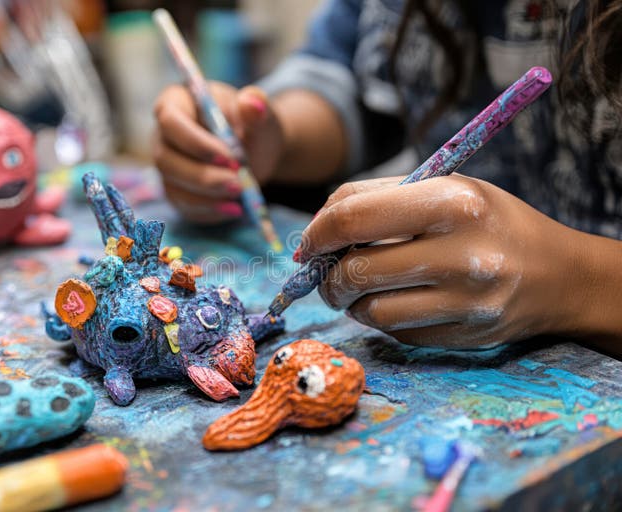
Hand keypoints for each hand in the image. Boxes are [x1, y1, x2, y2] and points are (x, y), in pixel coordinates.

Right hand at [152, 81, 283, 223]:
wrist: (256, 152)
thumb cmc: (251, 127)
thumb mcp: (258, 115)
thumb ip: (255, 109)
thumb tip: (252, 103)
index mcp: (177, 103)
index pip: (169, 120)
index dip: (195, 142)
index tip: (229, 157)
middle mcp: (163, 136)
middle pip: (165, 159)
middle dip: (203, 175)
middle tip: (238, 184)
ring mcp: (167, 167)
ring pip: (173, 186)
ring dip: (207, 196)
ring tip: (241, 195)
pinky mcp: (176, 192)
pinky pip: (185, 206)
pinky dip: (210, 210)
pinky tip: (235, 209)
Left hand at [298, 174, 586, 347]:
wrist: (557, 274)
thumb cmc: (488, 221)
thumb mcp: (445, 187)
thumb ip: (377, 199)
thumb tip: (315, 233)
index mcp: (453, 202)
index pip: (354, 217)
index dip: (318, 232)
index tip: (311, 243)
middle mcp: (462, 254)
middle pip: (356, 270)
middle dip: (327, 275)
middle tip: (328, 272)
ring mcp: (465, 302)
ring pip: (370, 310)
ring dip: (351, 301)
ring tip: (359, 287)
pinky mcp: (463, 336)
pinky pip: (394, 332)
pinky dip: (381, 317)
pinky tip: (397, 300)